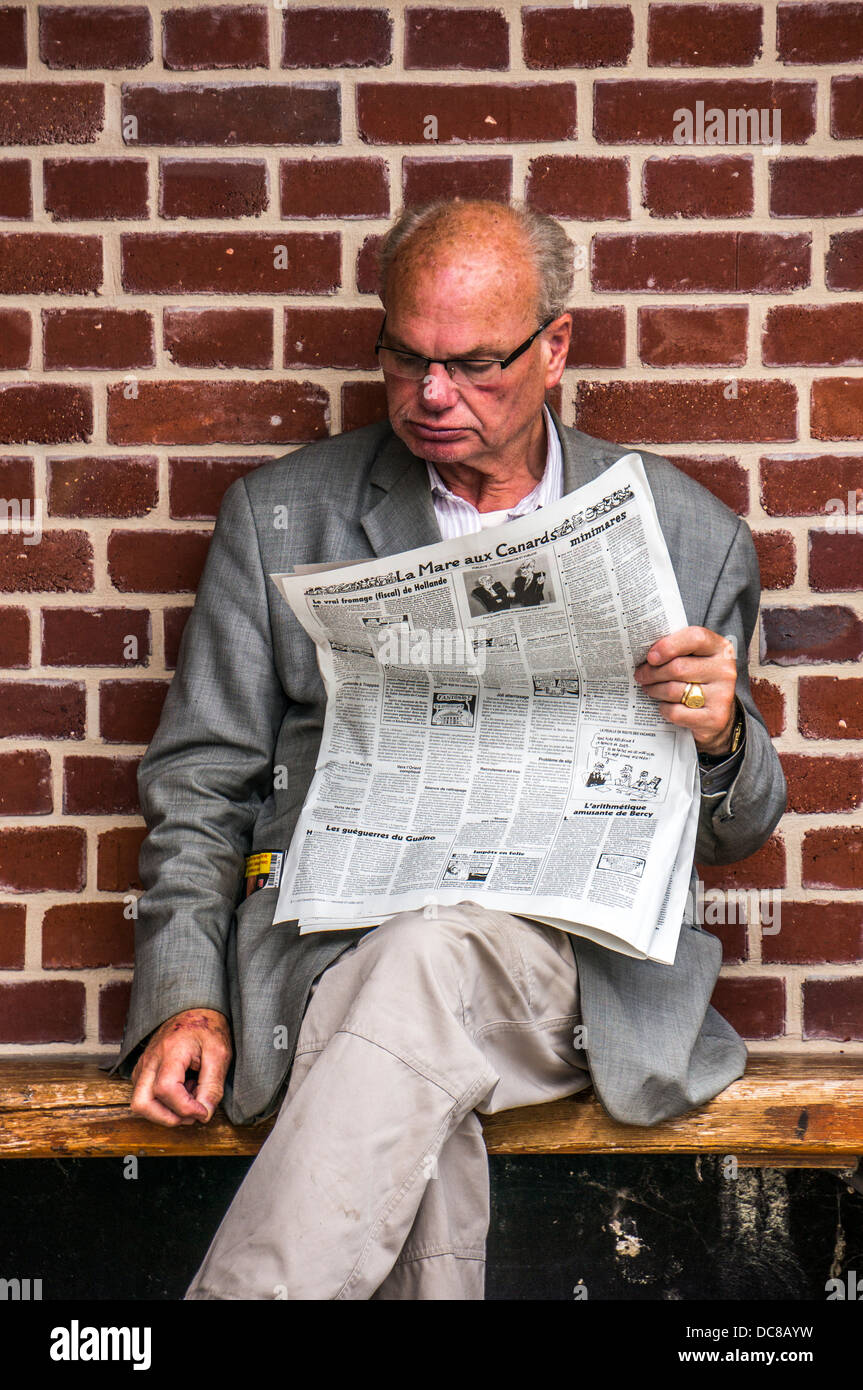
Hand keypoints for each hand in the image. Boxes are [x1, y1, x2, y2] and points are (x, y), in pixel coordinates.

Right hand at [129, 1008, 231, 1127]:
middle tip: (193, 1113)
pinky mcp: (143, 1070)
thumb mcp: (219, 1054)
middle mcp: (150, 1060)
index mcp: (170, 1051)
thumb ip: (212, 1086)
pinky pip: (144, 1096)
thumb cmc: (208, 1029)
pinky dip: (162, 1103)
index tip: (203, 1111)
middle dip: (168, 1118)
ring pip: (140, 1103)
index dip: (185, 1108)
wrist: (195, 1010)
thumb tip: (204, 1115)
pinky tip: (183, 1091)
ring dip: (165, 1112)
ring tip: (190, 1098)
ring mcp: (143, 1065)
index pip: (165, 1089)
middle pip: (142, 1103)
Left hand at [634, 626, 737, 755]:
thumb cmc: (698, 680)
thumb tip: (643, 652)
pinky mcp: (714, 718)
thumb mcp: (695, 659)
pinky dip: (664, 709)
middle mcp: (725, 670)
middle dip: (652, 672)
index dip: (668, 646)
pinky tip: (664, 706)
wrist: (717, 715)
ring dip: (655, 690)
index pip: (695, 638)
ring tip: (649, 689)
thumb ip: (677, 650)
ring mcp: (722, 695)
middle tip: (640, 675)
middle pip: (678, 667)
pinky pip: (676, 712)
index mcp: (720, 648)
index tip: (650, 657)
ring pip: (674, 690)